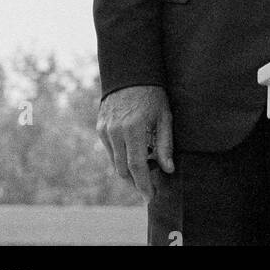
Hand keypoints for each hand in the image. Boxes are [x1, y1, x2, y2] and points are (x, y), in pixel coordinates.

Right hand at [97, 85, 174, 200]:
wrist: (130, 72)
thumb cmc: (152, 94)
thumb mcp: (164, 116)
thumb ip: (165, 144)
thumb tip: (168, 169)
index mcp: (134, 128)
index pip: (137, 166)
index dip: (143, 185)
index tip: (150, 197)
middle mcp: (116, 131)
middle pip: (123, 170)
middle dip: (135, 182)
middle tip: (149, 187)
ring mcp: (105, 129)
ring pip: (114, 163)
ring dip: (128, 171)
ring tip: (144, 168)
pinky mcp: (100, 127)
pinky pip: (110, 151)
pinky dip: (120, 158)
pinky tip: (133, 153)